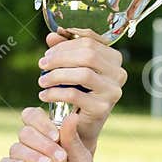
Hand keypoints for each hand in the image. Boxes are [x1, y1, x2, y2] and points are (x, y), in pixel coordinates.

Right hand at [0, 110, 100, 161]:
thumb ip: (73, 138)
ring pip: (17, 147)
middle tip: (60, 158)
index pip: (33, 116)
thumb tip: (71, 116)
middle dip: (43, 144)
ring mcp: (21, 159)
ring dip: (33, 156)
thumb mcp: (81, 158)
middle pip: (25, 132)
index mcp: (47, 134)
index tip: (56, 136)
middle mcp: (31, 144)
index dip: (41, 122)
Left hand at [36, 30, 126, 154]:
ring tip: (42, 81)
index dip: (66, 43)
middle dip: (60, 57)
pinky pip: (75, 95)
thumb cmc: (77, 93)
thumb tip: (52, 35)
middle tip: (42, 64)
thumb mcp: (71, 69)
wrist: (81, 127)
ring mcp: (113, 91)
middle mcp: (119, 73)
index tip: (48, 52)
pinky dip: (55, 93)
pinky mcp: (102, 108)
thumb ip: (64, 50)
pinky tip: (44, 95)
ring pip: (83, 73)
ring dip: (57, 75)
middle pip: (88, 54)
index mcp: (114, 59)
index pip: (90, 41)